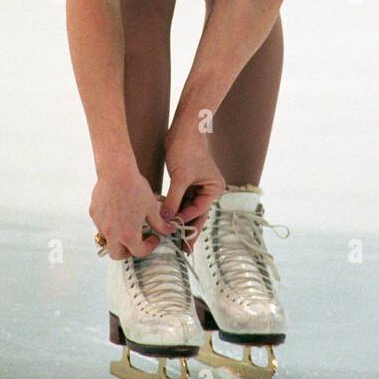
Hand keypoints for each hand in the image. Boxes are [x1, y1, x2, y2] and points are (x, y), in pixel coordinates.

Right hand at [89, 164, 173, 260]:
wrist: (116, 172)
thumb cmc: (135, 188)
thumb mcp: (152, 207)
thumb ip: (159, 223)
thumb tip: (168, 230)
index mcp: (128, 235)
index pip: (139, 252)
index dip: (149, 248)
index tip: (154, 238)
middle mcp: (112, 233)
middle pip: (117, 255)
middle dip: (128, 253)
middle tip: (136, 243)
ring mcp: (100, 224)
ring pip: (108, 239)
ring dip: (117, 238)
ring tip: (127, 224)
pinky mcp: (94, 213)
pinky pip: (101, 225)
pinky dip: (109, 224)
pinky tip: (117, 212)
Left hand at [162, 133, 225, 248]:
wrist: (183, 129)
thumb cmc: (186, 149)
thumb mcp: (180, 177)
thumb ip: (173, 200)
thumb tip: (165, 220)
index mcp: (214, 188)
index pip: (199, 210)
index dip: (185, 220)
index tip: (173, 231)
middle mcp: (209, 189)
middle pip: (198, 213)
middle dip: (189, 229)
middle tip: (183, 249)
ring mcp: (199, 186)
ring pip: (189, 208)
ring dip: (181, 220)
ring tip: (175, 239)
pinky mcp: (188, 182)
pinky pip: (183, 200)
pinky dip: (176, 209)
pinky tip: (169, 221)